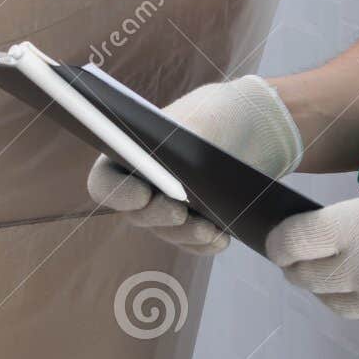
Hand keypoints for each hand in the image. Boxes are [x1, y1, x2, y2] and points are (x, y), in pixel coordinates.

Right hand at [87, 75, 302, 254]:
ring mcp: (166, 209)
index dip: (119, 193)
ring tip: (208, 227)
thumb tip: (164, 165)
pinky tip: (222, 238)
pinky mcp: (193, 225)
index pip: (105, 183)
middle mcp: (141, 186)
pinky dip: (206, 244)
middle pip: (137, 214)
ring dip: (186, 233)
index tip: (143, 193)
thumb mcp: (199, 118)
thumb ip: (176, 139)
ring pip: (168, 232)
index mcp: (127, 156)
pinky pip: (193, 244)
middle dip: (158, 215)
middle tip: (178, 211)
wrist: (253, 130)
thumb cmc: (216, 115)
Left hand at [266, 169, 358, 339]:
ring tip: (345, 273)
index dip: (279, 244)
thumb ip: (353, 223)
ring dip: (333, 289)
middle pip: (308, 279)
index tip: (277, 243)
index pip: (294, 243)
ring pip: (336, 304)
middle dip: (299, 269)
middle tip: (299, 261)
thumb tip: (317, 243)